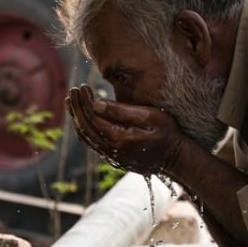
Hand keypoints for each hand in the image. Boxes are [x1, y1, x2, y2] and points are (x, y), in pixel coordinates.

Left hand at [66, 86, 196, 177]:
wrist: (176, 159)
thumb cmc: (167, 134)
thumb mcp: (150, 117)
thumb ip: (122, 111)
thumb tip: (96, 104)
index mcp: (119, 139)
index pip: (93, 118)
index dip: (84, 102)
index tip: (81, 86)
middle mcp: (111, 151)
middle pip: (85, 128)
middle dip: (77, 108)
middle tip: (73, 91)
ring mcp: (112, 157)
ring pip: (86, 137)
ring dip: (77, 119)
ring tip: (71, 102)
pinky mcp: (114, 158)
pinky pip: (93, 143)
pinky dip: (84, 129)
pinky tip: (81, 118)